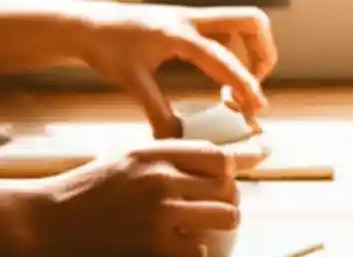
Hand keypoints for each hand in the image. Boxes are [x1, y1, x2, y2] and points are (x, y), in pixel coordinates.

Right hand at [28, 141, 238, 256]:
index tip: (219, 182)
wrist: (42, 221)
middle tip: (215, 212)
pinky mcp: (153, 247)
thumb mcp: (122, 160)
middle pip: (228, 187)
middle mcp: (160, 179)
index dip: (227, 171)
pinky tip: (178, 252)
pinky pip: (199, 253)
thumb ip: (161, 159)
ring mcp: (159, 213)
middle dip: (228, 200)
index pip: (217, 155)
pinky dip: (193, 256)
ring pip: (226, 216)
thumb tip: (208, 164)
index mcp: (152, 154)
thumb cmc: (83, 191)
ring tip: (205, 231)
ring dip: (221, 227)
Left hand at [73, 4, 275, 137]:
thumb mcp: (132, 82)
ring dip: (255, 51)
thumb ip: (158, 113)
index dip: (246, 85)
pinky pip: (228, 31)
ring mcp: (194, 18)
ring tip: (243, 83)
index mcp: (179, 35)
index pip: (224, 59)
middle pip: (252, 22)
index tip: (257, 109)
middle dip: (265, 53)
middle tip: (257, 84)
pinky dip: (237, 51)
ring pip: (244, 23)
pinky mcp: (192, 22)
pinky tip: (221, 76)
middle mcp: (192, 20)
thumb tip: (175, 143)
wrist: (87, 23)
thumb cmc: (105, 49)